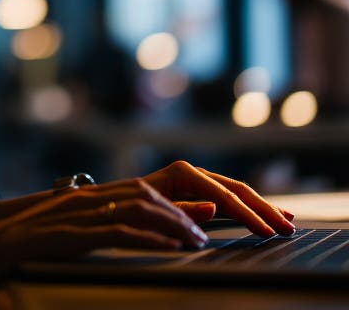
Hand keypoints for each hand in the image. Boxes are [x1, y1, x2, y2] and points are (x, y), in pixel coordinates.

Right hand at [0, 177, 211, 287]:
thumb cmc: (30, 248)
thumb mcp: (74, 235)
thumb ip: (107, 229)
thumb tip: (151, 232)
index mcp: (89, 198)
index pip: (144, 189)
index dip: (178, 200)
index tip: (206, 217)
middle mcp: (85, 199)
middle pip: (145, 194)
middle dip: (182, 211)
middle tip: (206, 233)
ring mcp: (76, 215)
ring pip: (135, 208)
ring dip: (171, 223)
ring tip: (194, 242)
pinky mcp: (66, 235)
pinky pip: (113, 232)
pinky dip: (145, 239)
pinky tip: (165, 248)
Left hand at [139, 160, 295, 236]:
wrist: (114, 201)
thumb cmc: (132, 207)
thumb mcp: (153, 210)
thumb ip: (183, 210)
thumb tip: (214, 207)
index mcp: (182, 174)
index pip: (224, 195)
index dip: (248, 214)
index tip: (268, 231)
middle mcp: (191, 171)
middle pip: (236, 189)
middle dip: (264, 209)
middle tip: (289, 228)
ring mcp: (196, 178)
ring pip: (236, 190)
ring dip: (262, 206)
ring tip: (287, 220)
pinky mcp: (197, 188)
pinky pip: (229, 195)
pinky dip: (249, 204)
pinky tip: (265, 212)